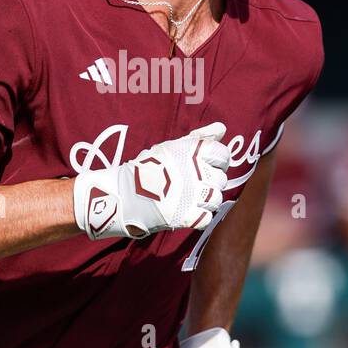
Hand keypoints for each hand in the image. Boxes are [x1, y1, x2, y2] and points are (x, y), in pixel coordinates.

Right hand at [73, 122, 230, 240]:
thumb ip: (200, 136)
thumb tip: (223, 128)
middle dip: (210, 182)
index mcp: (194, 151)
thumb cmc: (149, 166)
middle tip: (192, 184)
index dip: (217, 162)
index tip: (205, 166)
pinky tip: (186, 211)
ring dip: (205, 201)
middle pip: (221, 180)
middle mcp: (197, 171)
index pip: (223, 155)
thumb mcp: (173, 146)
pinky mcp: (187, 215)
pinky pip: (206, 218)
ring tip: (189, 199)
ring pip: (216, 199)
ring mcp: (193, 194)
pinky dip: (198, 217)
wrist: (124, 193)